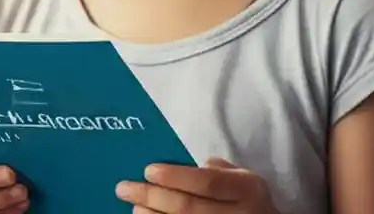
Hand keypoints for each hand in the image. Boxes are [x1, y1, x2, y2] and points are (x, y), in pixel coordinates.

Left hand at [115, 158, 279, 212]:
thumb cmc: (248, 200)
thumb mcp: (244, 179)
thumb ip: (217, 170)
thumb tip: (184, 164)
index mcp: (245, 190)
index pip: (207, 183)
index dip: (175, 177)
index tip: (148, 170)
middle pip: (188, 208)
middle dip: (152, 197)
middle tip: (124, 188)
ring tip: (133, 208)